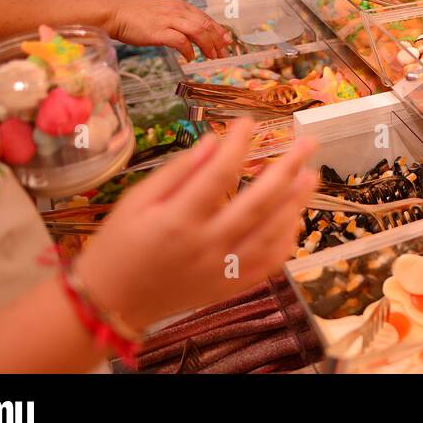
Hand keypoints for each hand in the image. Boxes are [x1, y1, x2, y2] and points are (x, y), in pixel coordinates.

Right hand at [73, 121, 317, 331]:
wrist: (112, 301)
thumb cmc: (120, 243)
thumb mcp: (137, 200)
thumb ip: (179, 172)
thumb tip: (214, 142)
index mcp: (178, 221)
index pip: (219, 174)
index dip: (237, 144)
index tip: (248, 121)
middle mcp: (206, 246)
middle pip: (259, 203)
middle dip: (288, 169)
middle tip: (308, 143)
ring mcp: (222, 270)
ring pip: (272, 234)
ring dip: (296, 203)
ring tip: (310, 176)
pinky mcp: (230, 287)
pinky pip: (270, 263)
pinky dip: (287, 240)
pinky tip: (294, 217)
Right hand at [103, 0, 230, 60]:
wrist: (114, 12)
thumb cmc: (134, 15)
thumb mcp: (161, 12)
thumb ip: (176, 20)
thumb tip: (190, 34)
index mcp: (179, 6)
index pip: (205, 17)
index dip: (218, 30)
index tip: (226, 40)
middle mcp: (177, 11)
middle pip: (206, 25)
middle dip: (218, 40)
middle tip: (223, 53)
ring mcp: (168, 20)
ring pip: (198, 31)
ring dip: (208, 46)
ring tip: (211, 57)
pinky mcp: (159, 32)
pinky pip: (181, 41)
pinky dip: (189, 51)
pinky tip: (190, 58)